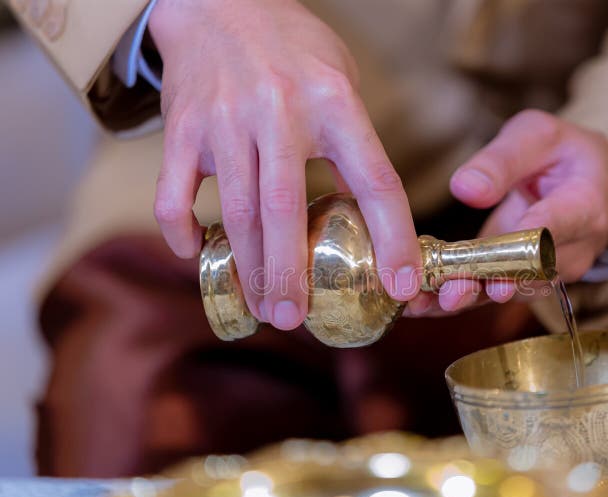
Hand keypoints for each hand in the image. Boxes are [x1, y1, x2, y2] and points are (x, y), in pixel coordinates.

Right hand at [149, 0, 420, 329]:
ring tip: (261, 307)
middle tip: (295, 320)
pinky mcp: (183, 128)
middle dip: (291, 274)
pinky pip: (174, 193)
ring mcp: (226, 120)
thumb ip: (354, 148)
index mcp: (336, 104)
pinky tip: (195, 255)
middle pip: (286, 211)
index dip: (395, 240)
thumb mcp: (342, 85)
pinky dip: (181, 231)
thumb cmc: (293, 50)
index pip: (376, 182)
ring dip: (248, 269)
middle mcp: (281, 112)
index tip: (400, 286)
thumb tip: (368, 219)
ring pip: (236, 212)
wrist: (220, 3)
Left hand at [405, 111, 607, 316]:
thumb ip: (502, 160)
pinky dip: (454, 298)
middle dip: (485, 283)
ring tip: (423, 303)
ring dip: (463, 298)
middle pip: (528, 273)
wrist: (593, 186)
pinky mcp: (521, 281)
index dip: (525, 241)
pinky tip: (419, 302)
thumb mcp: (538, 136)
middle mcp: (571, 251)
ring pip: (506, 291)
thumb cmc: (563, 155)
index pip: (556, 226)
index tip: (497, 251)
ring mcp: (547, 273)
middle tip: (449, 291)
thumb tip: (464, 188)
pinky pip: (489, 293)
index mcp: (584, 206)